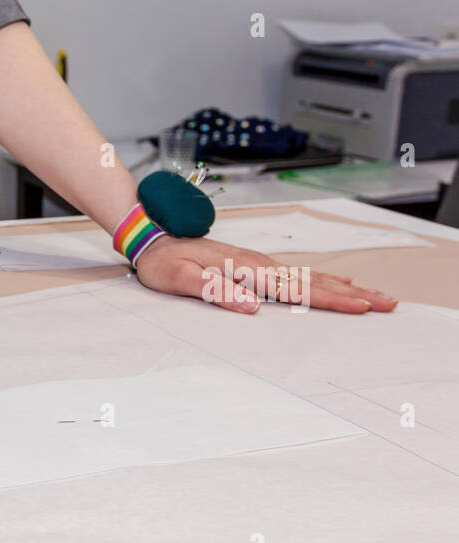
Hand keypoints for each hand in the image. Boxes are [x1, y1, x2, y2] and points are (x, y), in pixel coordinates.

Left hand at [133, 236, 398, 314]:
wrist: (153, 236)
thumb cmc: (163, 262)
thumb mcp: (179, 280)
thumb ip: (213, 291)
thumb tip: (250, 306)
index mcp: (245, 270)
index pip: (295, 290)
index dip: (330, 300)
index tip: (360, 307)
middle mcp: (258, 264)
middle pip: (313, 282)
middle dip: (353, 294)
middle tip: (388, 303)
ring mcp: (259, 263)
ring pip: (310, 277)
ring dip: (345, 287)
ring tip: (375, 295)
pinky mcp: (255, 265)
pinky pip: (297, 274)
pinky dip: (324, 280)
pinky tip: (339, 283)